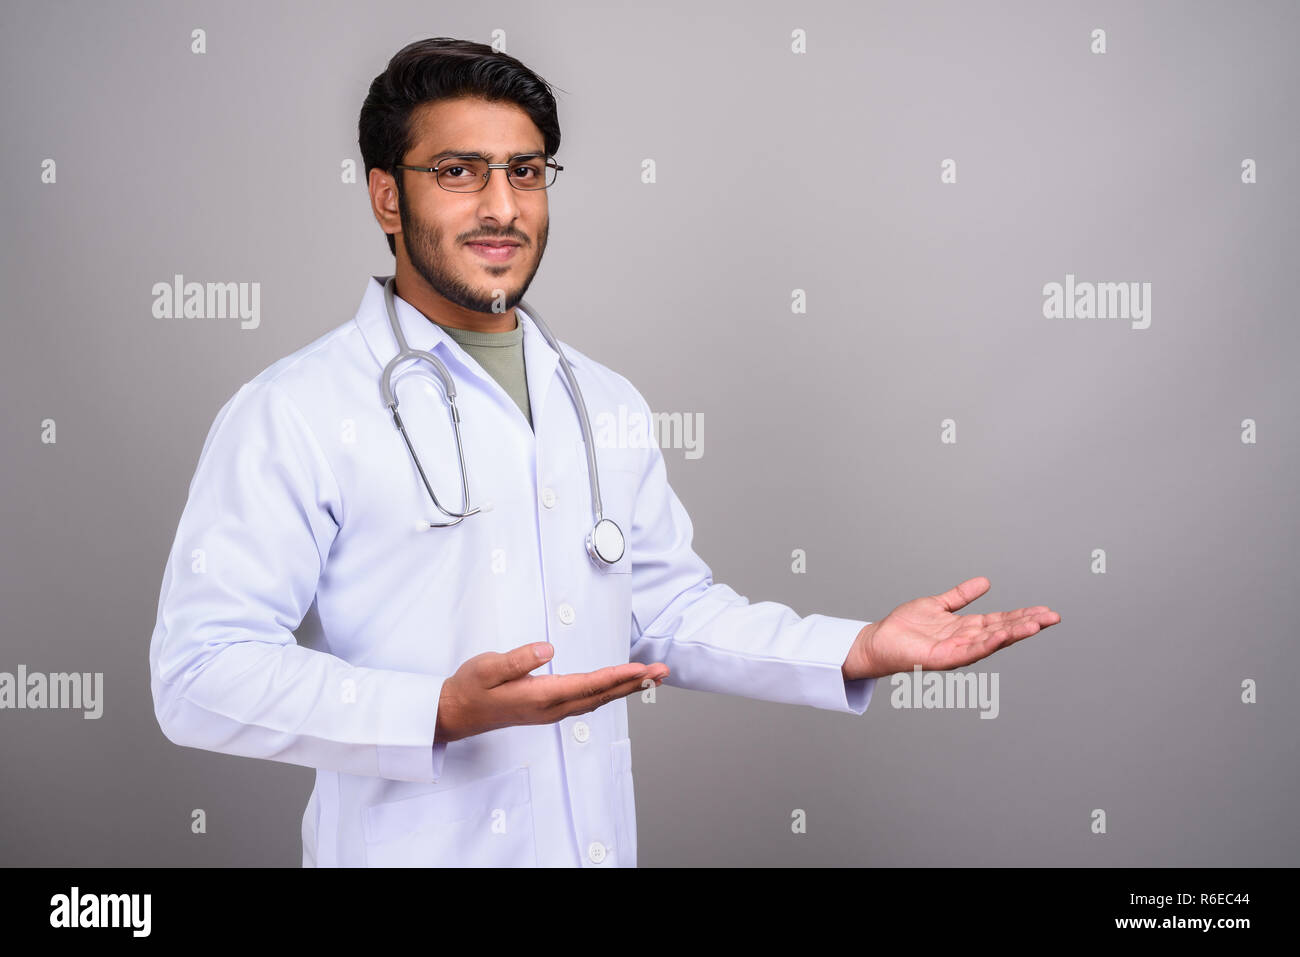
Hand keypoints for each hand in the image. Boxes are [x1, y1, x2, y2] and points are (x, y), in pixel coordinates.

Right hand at [434, 642, 668, 742]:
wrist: (457, 712)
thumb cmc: (471, 688)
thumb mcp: (488, 667)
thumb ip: (517, 659)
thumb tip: (548, 650)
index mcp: (541, 697)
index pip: (588, 686)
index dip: (617, 677)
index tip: (641, 669)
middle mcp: (552, 708)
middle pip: (602, 695)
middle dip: (635, 683)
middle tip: (663, 671)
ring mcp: (553, 711)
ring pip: (599, 700)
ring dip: (627, 688)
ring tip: (652, 676)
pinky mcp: (551, 708)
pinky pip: (589, 701)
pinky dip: (610, 691)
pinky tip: (621, 685)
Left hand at [842, 577, 1060, 679]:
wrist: (880, 640)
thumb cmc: (906, 627)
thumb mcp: (939, 605)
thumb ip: (962, 596)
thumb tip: (985, 582)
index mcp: (967, 629)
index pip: (1001, 621)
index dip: (1023, 616)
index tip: (1046, 611)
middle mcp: (966, 641)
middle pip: (1003, 631)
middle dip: (1028, 625)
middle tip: (1053, 617)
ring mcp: (956, 651)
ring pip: (991, 641)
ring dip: (1014, 634)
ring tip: (1036, 625)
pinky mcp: (943, 659)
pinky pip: (969, 651)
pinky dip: (986, 643)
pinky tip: (1002, 635)